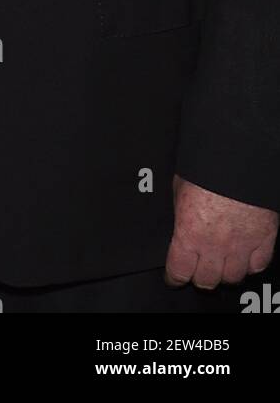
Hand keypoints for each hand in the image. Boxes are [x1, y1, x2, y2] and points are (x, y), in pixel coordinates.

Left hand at [164, 174, 277, 288]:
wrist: (239, 156)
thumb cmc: (206, 168)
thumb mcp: (180, 188)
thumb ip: (181, 212)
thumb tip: (181, 222)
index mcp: (189, 233)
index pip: (178, 271)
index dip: (174, 276)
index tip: (174, 276)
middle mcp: (214, 246)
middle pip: (206, 281)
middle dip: (199, 276)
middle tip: (198, 268)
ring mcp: (241, 246)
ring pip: (233, 278)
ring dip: (225, 272)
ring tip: (222, 261)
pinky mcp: (264, 240)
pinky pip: (257, 266)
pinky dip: (250, 264)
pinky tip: (244, 256)